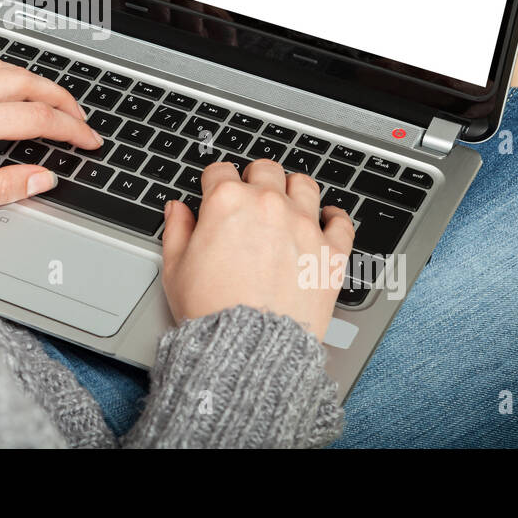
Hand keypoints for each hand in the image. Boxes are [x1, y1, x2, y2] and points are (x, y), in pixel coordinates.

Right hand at [160, 158, 353, 340]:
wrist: (249, 347)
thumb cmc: (212, 311)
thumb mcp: (176, 268)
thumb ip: (177, 230)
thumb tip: (177, 210)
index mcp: (227, 202)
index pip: (220, 171)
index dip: (214, 181)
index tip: (215, 190)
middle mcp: (268, 205)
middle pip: (265, 169)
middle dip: (254, 177)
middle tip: (250, 194)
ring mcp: (303, 226)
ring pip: (304, 184)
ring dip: (293, 188)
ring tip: (288, 200)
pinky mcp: (330, 252)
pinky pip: (341, 221)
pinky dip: (334, 217)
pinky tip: (326, 220)